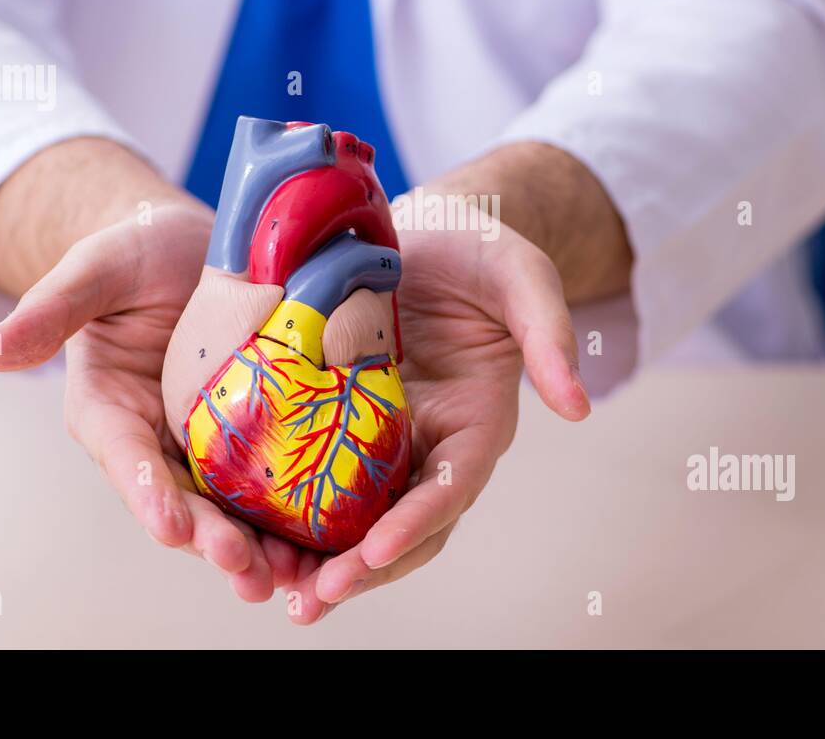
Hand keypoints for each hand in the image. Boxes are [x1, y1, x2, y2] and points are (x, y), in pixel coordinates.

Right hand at [0, 202, 284, 601]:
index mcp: (105, 409)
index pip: (124, 458)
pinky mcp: (246, 437)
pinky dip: (289, 516)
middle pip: (180, 501)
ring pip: (226, 506)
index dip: (148, 494)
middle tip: (245, 569)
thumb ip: (52, 309)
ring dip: (255, 546)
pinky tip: (323, 542)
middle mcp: (152, 439)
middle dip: (211, 539)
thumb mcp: (95, 268)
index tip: (172, 527)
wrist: (187, 247)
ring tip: (291, 576)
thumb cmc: (134, 252)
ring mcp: (202, 443)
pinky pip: (265, 483)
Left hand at [282, 217, 590, 622]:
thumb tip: (579, 405)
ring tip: (274, 589)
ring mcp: (379, 433)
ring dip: (317, 557)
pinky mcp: (336, 415)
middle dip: (363, 566)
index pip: (451, 486)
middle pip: (400, 522)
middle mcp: (428, 441)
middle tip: (314, 597)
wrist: (429, 227)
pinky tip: (245, 531)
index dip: (418, 521)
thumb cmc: (483, 249)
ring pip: (352, 513)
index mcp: (477, 421)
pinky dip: (286, 509)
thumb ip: (549, 334)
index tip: (377, 549)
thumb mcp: (523, 278)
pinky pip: (312, 472)